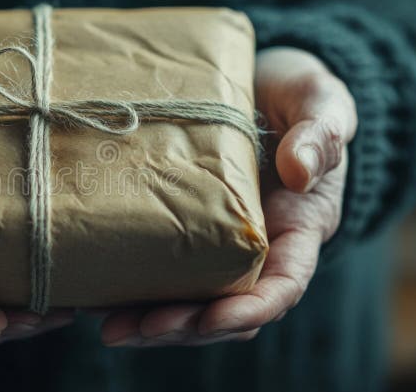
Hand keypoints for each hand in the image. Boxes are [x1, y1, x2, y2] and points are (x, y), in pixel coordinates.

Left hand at [100, 47, 356, 345]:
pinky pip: (161, 270)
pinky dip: (133, 291)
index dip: (248, 310)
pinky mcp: (182, 228)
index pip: (280, 286)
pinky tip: (95, 297)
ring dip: (153, 321)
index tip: (212, 320)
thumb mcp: (319, 104)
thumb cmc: (298, 97)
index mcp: (297, 228)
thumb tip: (300, 171)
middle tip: (138, 329)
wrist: (260, 86)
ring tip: (111, 328)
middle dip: (185, 327)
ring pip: (190, 301)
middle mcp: (256, 247)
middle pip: (226, 308)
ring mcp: (215, 242)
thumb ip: (320, 133)